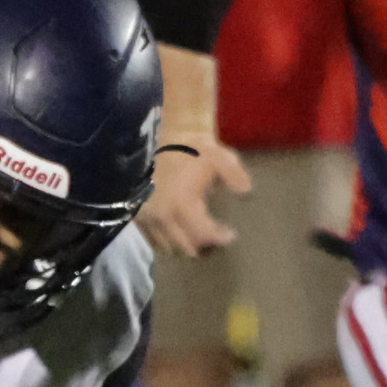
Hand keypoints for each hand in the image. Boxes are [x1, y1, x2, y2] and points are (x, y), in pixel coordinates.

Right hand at [137, 137, 251, 257]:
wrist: (168, 139)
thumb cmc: (196, 150)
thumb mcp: (222, 159)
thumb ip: (236, 177)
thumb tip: (246, 195)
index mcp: (183, 204)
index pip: (202, 235)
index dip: (219, 238)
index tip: (231, 234)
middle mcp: (163, 216)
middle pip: (185, 248)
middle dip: (203, 247)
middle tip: (216, 237)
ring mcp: (148, 218)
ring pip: (168, 248)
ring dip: (185, 245)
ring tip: (198, 236)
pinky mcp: (139, 216)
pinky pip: (153, 241)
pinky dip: (168, 241)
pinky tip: (179, 230)